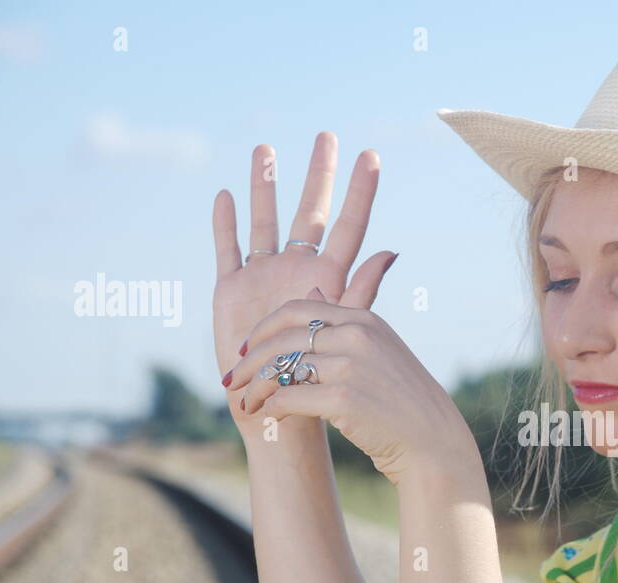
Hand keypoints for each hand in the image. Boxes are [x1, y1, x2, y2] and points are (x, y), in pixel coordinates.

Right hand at [211, 132, 394, 435]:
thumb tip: (391, 252)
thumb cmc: (323, 379)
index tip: (370, 155)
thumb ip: (362, 288)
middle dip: (317, 175)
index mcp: (331, 277)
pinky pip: (229, 248)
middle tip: (325, 136)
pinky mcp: (234, 288)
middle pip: (308, 212)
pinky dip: (226, 223)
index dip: (360, 191)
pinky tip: (226, 196)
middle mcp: (299, 269)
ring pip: (265, 221)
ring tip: (265, 150)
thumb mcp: (346, 329)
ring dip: (265, 186)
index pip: (349, 224)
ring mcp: (265, 276)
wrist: (282, 410)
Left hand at [222, 286, 476, 485]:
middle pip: (281, 339)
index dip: (264, 328)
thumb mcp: (381, 349)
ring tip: (247, 404)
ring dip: (257, 388)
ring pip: (281, 368)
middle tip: (234, 379)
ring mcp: (350, 365)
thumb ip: (346, 324)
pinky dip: (273, 408)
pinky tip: (273, 417)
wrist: (431, 440)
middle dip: (250, 360)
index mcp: (363, 319)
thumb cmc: (403, 400)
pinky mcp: (343, 398)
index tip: (248, 347)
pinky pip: (289, 397)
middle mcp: (356, 335)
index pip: (297, 310)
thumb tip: (311, 292)